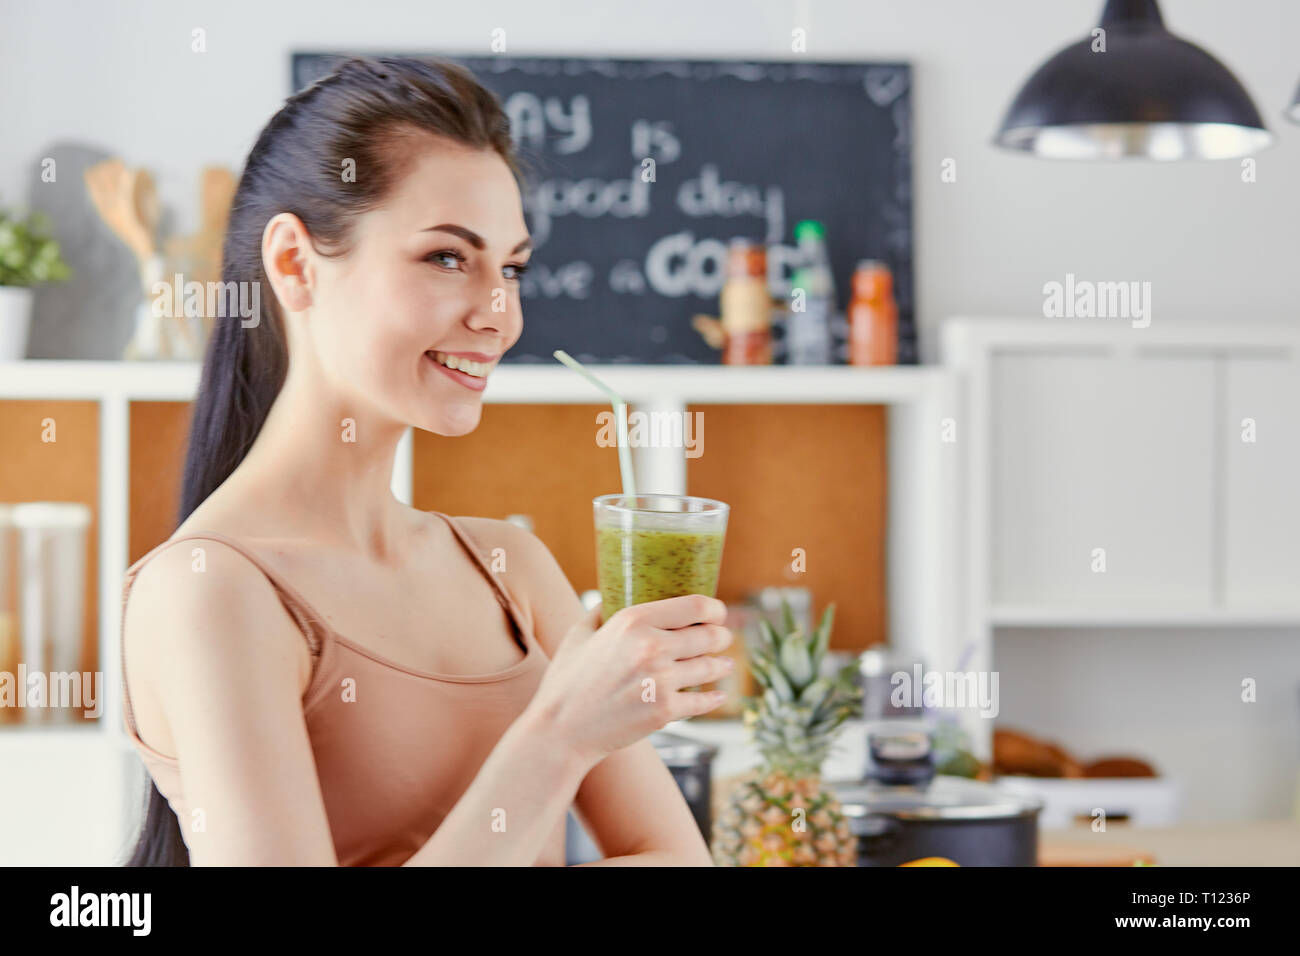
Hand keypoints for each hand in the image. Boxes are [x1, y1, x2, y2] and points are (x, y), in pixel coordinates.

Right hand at [525, 595, 733, 769]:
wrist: (560, 731)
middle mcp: (651, 647)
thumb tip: (614, 596)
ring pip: (711, 667)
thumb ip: (601, 611)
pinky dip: (714, 698)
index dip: (714, 608)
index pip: (694, 606)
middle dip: (722, 636)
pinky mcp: (665, 712)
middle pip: (709, 635)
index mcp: (632, 621)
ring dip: (722, 665)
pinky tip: (718, 696)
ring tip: (725, 664)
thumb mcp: (579, 635)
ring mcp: (661, 681)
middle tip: (723, 638)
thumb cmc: (566, 682)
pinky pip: (703, 701)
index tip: (717, 612)